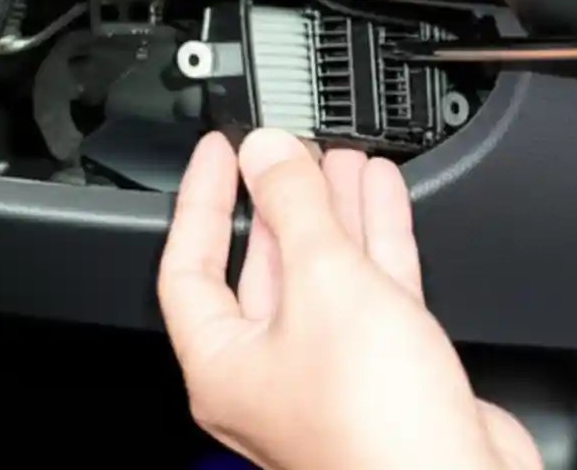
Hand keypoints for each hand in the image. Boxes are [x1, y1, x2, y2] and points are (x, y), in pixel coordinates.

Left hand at [158, 129, 540, 469]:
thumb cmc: (376, 428)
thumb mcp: (325, 285)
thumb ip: (294, 209)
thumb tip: (267, 154)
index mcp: (224, 364)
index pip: (189, 264)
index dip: (202, 200)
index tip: (219, 152)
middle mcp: (272, 371)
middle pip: (263, 265)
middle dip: (282, 200)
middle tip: (289, 150)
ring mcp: (331, 371)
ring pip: (324, 272)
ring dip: (333, 212)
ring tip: (339, 158)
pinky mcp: (387, 367)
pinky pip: (371, 290)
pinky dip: (376, 240)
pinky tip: (381, 197)